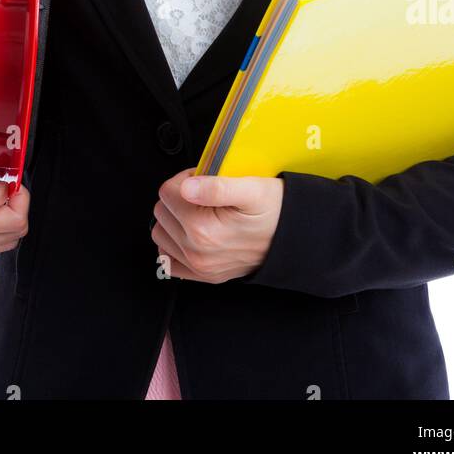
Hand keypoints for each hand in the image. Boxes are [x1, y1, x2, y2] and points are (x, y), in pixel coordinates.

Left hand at [150, 167, 283, 282]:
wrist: (292, 239)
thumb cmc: (273, 212)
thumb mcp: (251, 188)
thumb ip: (216, 186)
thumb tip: (186, 187)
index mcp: (204, 229)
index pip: (168, 192)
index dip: (185, 179)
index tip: (202, 179)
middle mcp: (197, 251)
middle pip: (162, 211)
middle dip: (179, 197)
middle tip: (203, 194)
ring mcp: (198, 266)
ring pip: (161, 232)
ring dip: (174, 218)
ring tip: (198, 211)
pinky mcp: (203, 274)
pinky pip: (168, 260)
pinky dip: (173, 244)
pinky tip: (189, 232)